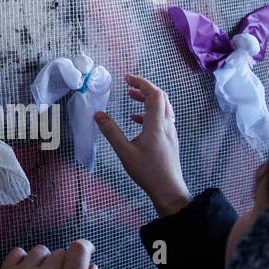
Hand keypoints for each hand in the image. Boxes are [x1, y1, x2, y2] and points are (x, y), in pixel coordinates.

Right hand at [95, 73, 191, 216]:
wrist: (169, 190)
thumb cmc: (148, 172)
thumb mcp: (125, 152)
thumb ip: (111, 131)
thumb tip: (98, 114)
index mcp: (156, 124)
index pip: (154, 94)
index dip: (142, 83)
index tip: (127, 78)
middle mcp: (167, 125)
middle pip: (161, 97)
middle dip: (145, 88)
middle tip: (128, 85)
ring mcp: (170, 133)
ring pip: (164, 107)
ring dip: (148, 99)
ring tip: (132, 98)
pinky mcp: (170, 140)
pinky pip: (163, 117)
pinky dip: (150, 112)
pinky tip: (137, 120)